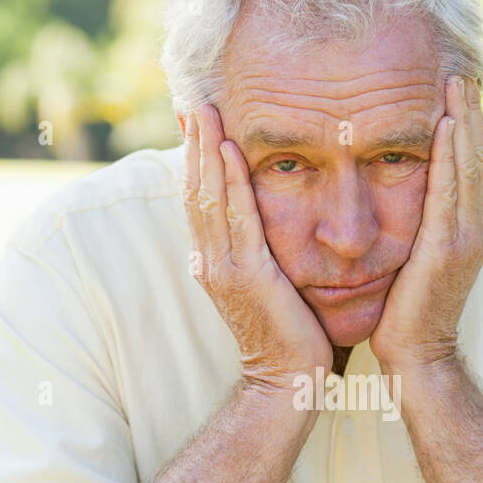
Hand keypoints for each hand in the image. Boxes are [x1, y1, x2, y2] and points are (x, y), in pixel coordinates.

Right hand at [183, 104, 332, 389]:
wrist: (288, 380)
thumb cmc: (288, 334)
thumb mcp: (269, 282)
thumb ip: (262, 250)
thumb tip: (267, 221)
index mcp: (213, 260)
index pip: (199, 199)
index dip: (195, 159)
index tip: (197, 122)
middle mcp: (210, 260)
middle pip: (195, 190)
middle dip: (194, 145)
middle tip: (195, 101)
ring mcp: (224, 268)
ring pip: (208, 197)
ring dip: (206, 151)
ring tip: (206, 112)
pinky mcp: (248, 275)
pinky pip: (237, 219)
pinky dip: (230, 182)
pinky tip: (230, 151)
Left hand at [369, 75, 482, 374]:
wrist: (415, 356)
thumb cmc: (405, 310)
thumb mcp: (412, 254)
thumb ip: (414, 221)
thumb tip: (393, 189)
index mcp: (466, 223)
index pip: (467, 160)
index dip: (464, 122)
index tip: (453, 84)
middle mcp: (475, 224)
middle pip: (475, 152)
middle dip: (469, 109)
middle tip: (461, 66)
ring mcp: (468, 234)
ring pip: (469, 163)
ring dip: (464, 119)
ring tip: (457, 80)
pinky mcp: (450, 247)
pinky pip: (451, 189)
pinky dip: (451, 154)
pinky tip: (445, 124)